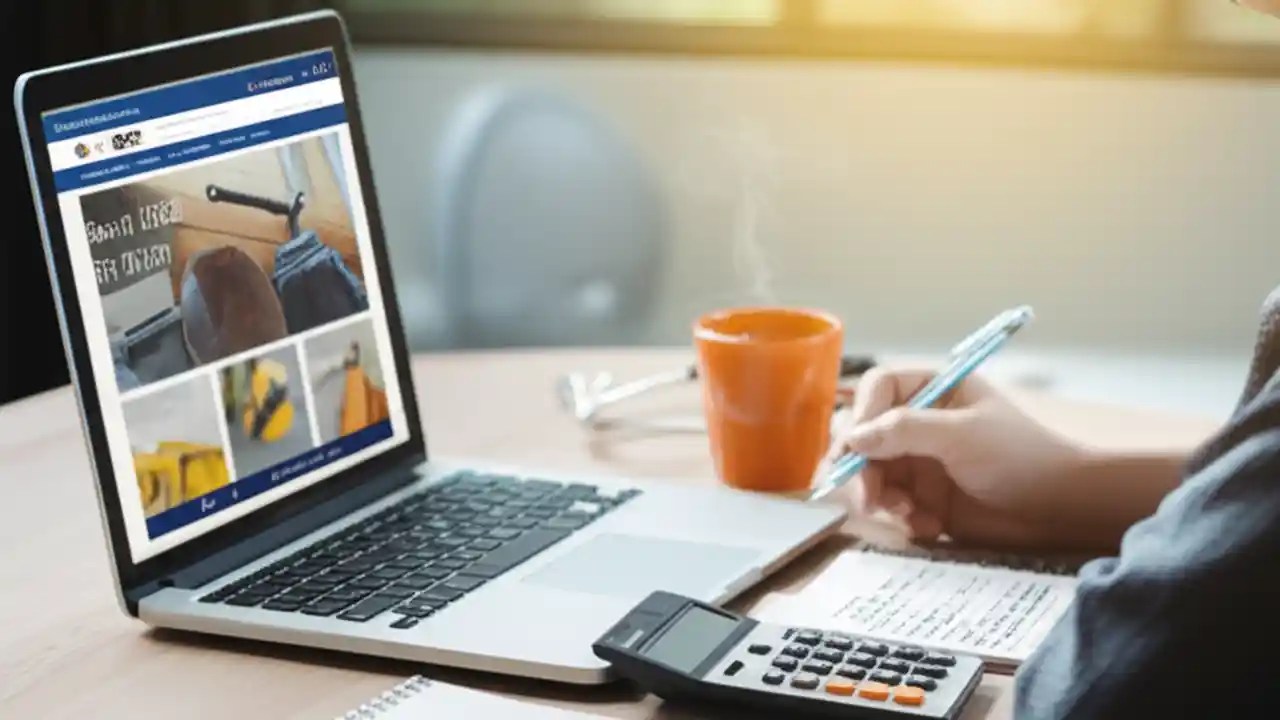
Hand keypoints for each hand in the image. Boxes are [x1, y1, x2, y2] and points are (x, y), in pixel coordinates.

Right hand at [828, 367, 1090, 549]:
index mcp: (932, 389)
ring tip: (907, 515)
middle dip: (859, 467)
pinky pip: (890, 505)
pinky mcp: (923, 497)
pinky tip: (929, 527)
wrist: (1062, 509)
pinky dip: (901, 518)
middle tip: (868, 499)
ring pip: (870, 474)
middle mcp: (918, 421)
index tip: (855, 448)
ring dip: (880, 497)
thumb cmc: (1021, 456)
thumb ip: (905, 430)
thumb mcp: (963, 435)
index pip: (876, 388)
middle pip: (862, 434)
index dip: (861, 414)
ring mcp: (918, 460)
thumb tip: (852, 437)